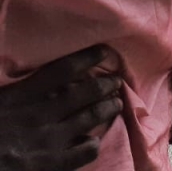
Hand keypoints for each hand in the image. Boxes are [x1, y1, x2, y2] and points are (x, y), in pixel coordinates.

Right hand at [0, 45, 123, 170]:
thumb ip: (15, 89)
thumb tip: (37, 77)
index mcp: (21, 96)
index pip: (63, 69)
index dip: (88, 57)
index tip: (104, 51)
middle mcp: (40, 115)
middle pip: (85, 92)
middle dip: (105, 84)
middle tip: (116, 81)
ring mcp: (48, 141)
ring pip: (90, 118)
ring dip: (108, 108)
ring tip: (116, 102)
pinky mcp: (50, 165)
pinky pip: (83, 152)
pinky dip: (93, 144)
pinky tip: (94, 140)